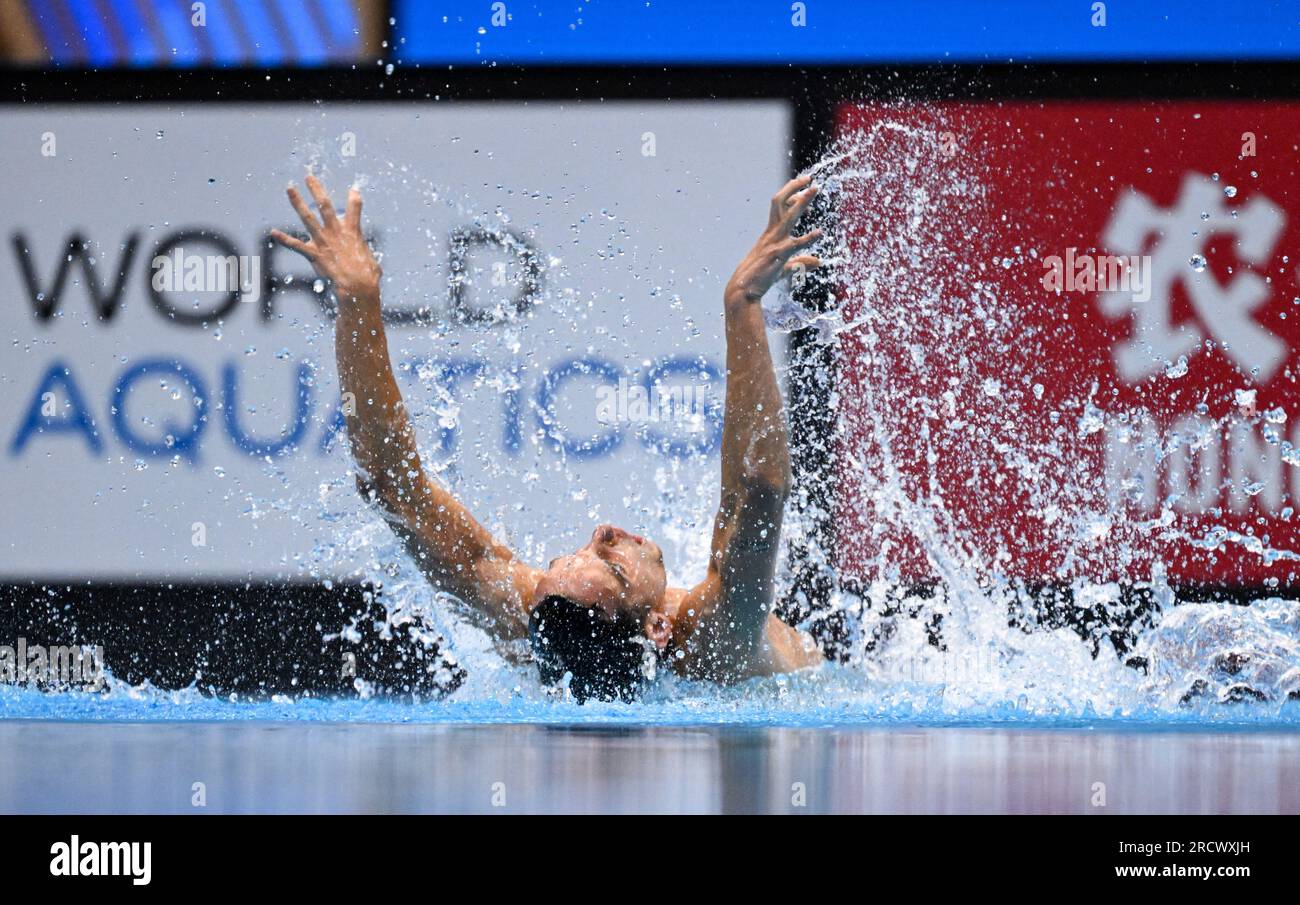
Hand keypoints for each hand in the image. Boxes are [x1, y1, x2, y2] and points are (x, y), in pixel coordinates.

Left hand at [271, 174, 380, 302]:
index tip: (353, 189)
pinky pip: (296, 245)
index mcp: (353, 232)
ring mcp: (324, 242)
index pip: (355, 209)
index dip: (355, 199)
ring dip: (297, 202)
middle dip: (316, 190)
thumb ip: (364, 256)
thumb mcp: (371, 260)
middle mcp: (336, 232)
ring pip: (308, 218)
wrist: (358, 286)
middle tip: (309, 176)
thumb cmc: (367, 277)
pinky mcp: (314, 254)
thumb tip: (371, 265)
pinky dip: (284, 239)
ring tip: (289, 188)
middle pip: (325, 205)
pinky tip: (273, 232)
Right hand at [726, 174, 822, 301]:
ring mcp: (773, 243)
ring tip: (814, 189)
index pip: (779, 207)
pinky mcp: (778, 256)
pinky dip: (808, 238)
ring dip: (801, 202)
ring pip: (787, 216)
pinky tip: (820, 233)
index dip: (791, 195)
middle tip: (809, 178)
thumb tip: (819, 260)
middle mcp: (771, 234)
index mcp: (769, 233)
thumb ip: (801, 261)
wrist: (742, 291)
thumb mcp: (784, 268)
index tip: (804, 188)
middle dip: (793, 187)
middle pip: (779, 202)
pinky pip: (795, 244)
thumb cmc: (760, 279)